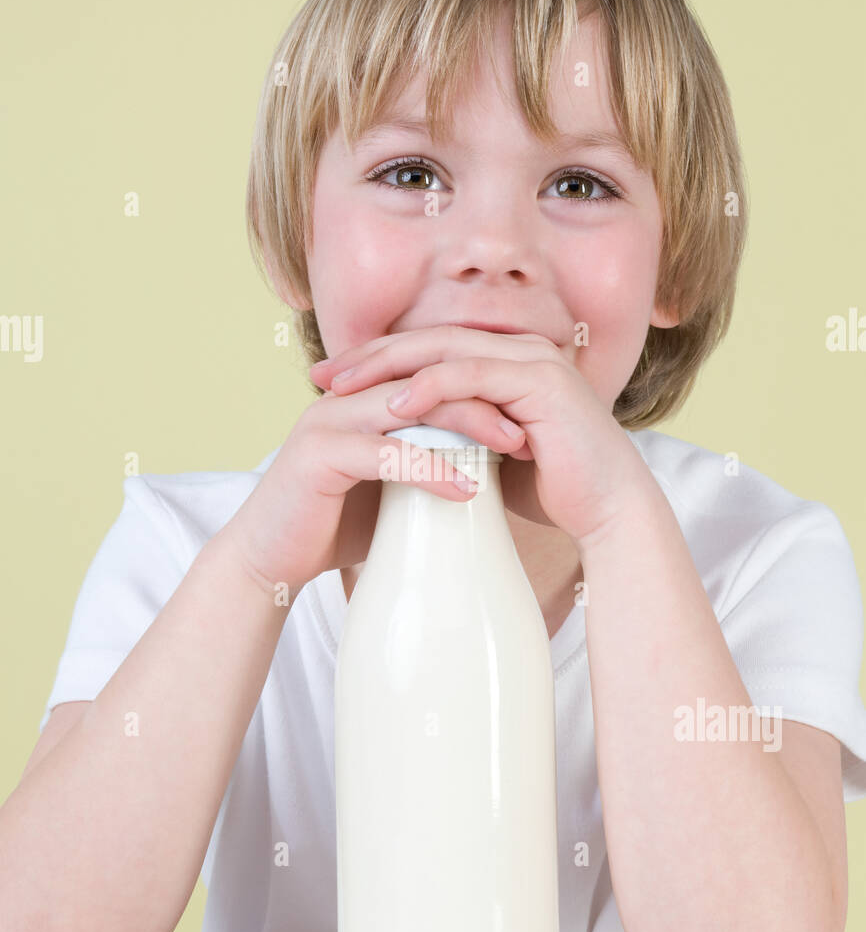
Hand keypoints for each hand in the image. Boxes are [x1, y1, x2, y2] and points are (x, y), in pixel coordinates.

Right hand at [221, 340, 532, 594]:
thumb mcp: (389, 486)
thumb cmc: (333, 524)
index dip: (481, 387)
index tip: (530, 412)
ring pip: (412, 408)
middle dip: (485, 397)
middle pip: (427, 379)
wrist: (269, 558)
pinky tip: (467, 492)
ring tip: (512, 448)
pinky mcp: (320, 455)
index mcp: (361, 395)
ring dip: (468, 425)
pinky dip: (431, 470)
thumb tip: (486, 471)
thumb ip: (424, 464)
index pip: (431, 373)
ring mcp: (329, 422)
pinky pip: (387, 455)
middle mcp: (344, 398)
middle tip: (531, 426)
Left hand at [310, 324, 649, 546]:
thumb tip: (413, 446)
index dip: (379, 361)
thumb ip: (458, 436)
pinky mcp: (540, 381)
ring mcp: (534, 360)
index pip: (432, 348)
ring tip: (344, 388)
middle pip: (429, 338)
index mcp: (509, 360)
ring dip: (388, 366)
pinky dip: (430, 386)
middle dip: (370, 355)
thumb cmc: (554, 491)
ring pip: (444, 348)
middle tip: (321, 375)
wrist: (608, 510)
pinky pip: (472, 374)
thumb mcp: (490, 455)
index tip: (332, 382)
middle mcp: (522, 350)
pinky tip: (394, 406)